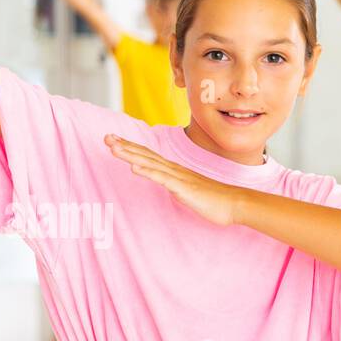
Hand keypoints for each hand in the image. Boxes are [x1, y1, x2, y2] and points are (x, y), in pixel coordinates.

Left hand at [105, 134, 240, 225]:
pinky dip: (147, 171)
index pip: (149, 156)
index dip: (131, 148)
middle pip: (145, 154)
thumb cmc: (213, 199)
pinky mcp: (182, 188)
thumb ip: (177, 185)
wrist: (234, 204)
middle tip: (106, 137)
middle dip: (125, 145)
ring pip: (150, 163)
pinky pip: (162, 178)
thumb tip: (168, 184)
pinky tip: (133, 166)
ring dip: (130, 154)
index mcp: (174, 171)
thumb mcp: (189, 191)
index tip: (115, 141)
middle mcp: (174, 170)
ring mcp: (178, 177)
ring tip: (113, 147)